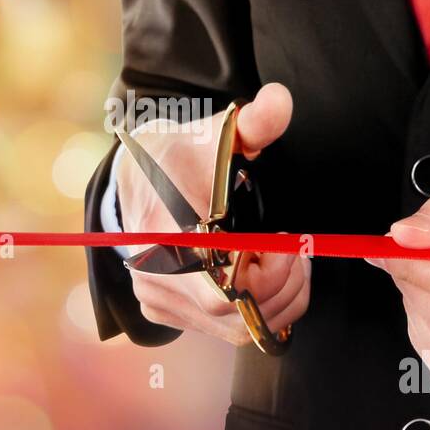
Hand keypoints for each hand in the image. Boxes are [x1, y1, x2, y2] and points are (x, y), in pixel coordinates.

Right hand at [117, 82, 310, 345]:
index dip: (271, 276)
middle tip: (297, 252)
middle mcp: (153, 275)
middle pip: (236, 315)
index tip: (287, 242)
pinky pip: (221, 329)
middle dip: (282, 287)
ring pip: (234, 328)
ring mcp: (156, 297)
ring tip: (285, 261)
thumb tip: (280, 101)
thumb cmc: (179, 156)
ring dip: (274, 301)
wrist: (133, 177)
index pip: (228, 289)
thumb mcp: (215, 132)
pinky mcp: (161, 308)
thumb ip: (254, 121)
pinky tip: (259, 274)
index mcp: (164, 234)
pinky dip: (252, 309)